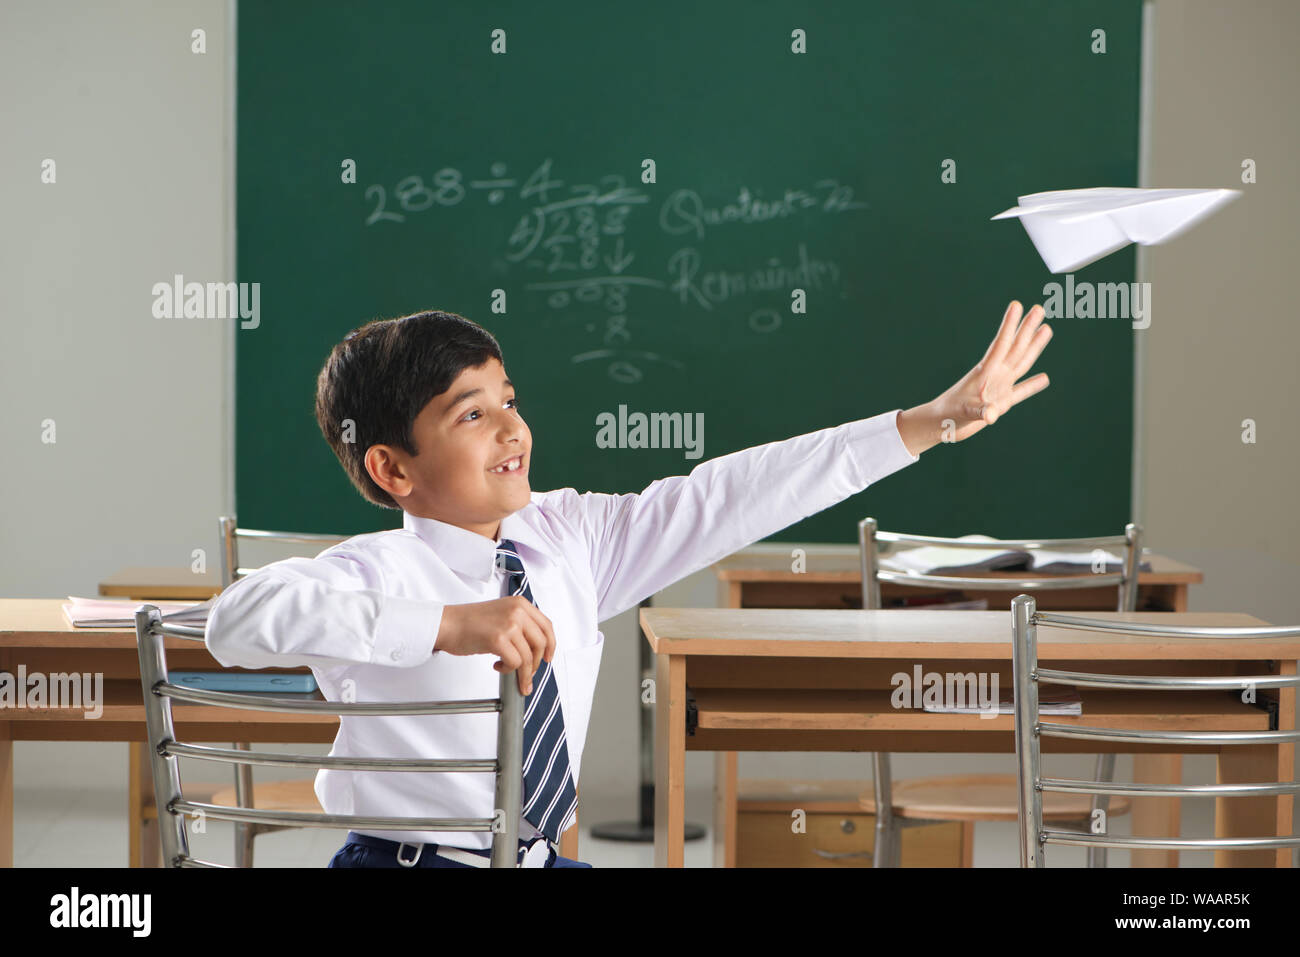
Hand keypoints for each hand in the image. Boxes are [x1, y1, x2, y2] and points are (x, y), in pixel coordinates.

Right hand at [434, 597, 556, 694]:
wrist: (446, 624)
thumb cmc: (469, 622)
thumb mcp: (501, 614)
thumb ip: (519, 624)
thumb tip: (535, 649)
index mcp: (520, 603)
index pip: (546, 626)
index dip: (551, 645)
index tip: (548, 658)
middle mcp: (517, 611)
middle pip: (541, 643)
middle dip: (536, 663)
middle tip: (527, 674)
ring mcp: (509, 624)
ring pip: (528, 657)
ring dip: (522, 672)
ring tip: (510, 673)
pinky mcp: (499, 639)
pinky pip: (515, 663)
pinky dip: (507, 670)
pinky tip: (497, 665)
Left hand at [896, 301, 1051, 453]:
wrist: (940, 424)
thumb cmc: (948, 415)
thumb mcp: (964, 413)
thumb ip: (980, 412)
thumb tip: (992, 414)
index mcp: (984, 372)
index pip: (1001, 344)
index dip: (1009, 324)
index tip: (1017, 305)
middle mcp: (994, 375)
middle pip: (1015, 347)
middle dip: (1027, 329)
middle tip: (1039, 308)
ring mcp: (999, 387)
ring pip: (1021, 363)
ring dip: (1034, 347)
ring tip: (1046, 329)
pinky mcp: (1001, 402)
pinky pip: (1021, 392)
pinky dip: (1032, 386)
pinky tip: (1044, 378)